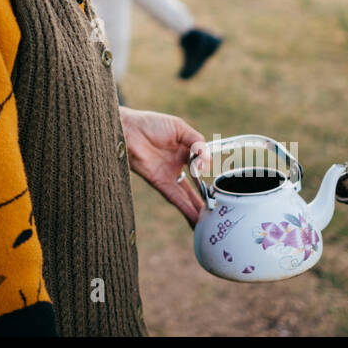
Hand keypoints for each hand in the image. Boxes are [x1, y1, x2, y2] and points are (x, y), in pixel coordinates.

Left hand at [118, 107, 208, 226]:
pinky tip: (196, 219)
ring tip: (210, 223)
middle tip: (219, 210)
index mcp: (184, 150)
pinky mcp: (159, 183)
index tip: (209, 167)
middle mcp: (178, 165)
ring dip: (198, 209)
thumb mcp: (180, 128)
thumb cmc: (150, 124)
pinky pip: (175, 198)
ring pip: (187, 196)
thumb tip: (206, 164)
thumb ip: (197, 142)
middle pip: (196, 185)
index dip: (208, 166)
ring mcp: (169, 175)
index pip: (203, 163)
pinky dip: (185, 208)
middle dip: (206, 198)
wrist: (127, 130)